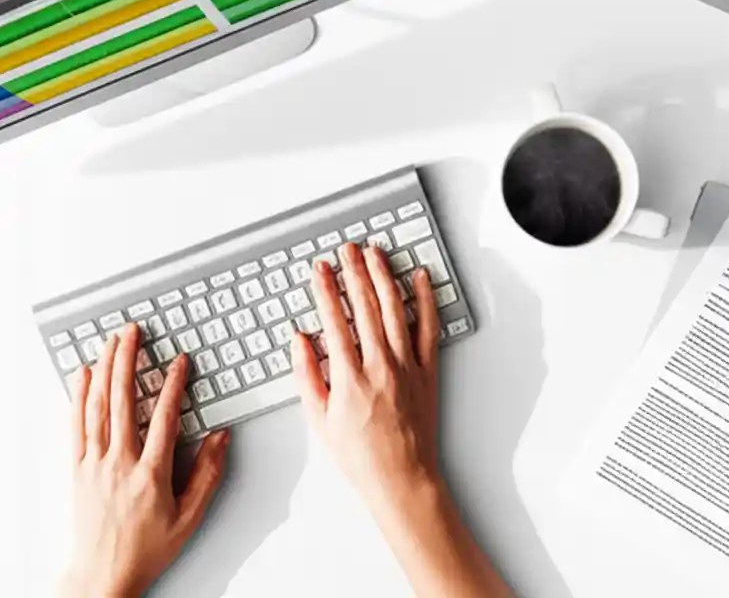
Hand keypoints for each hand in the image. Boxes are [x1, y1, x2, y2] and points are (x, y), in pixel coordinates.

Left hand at [61, 323, 229, 597]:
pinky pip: (76, 425)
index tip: (179, 361)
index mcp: (150, 475)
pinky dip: (79, 397)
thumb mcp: (189, 518)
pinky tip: (83, 376)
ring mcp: (94, 465)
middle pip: (123, 400)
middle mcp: (119, 464)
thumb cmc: (146, 550)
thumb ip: (207, 475)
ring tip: (111, 342)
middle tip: (133, 332)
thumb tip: (220, 437)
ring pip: (98, 407)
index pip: (164, 417)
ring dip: (105, 369)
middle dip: (128, 360)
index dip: (173, 385)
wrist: (102, 576)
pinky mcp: (76, 470)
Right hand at [291, 243, 441, 514]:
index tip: (320, 268)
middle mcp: (380, 366)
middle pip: (366, 306)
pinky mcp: (427, 372)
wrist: (401, 478)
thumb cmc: (359, 455)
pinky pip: (428, 328)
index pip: (335, 320)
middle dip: (354, 272)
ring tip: (375, 253)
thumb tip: (300, 339)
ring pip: (395, 309)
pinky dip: (425, 300)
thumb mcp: (318, 419)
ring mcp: (407, 366)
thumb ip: (306, 375)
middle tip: (347, 249)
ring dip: (384, 276)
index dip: (326, 289)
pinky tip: (419, 279)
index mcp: (349, 378)